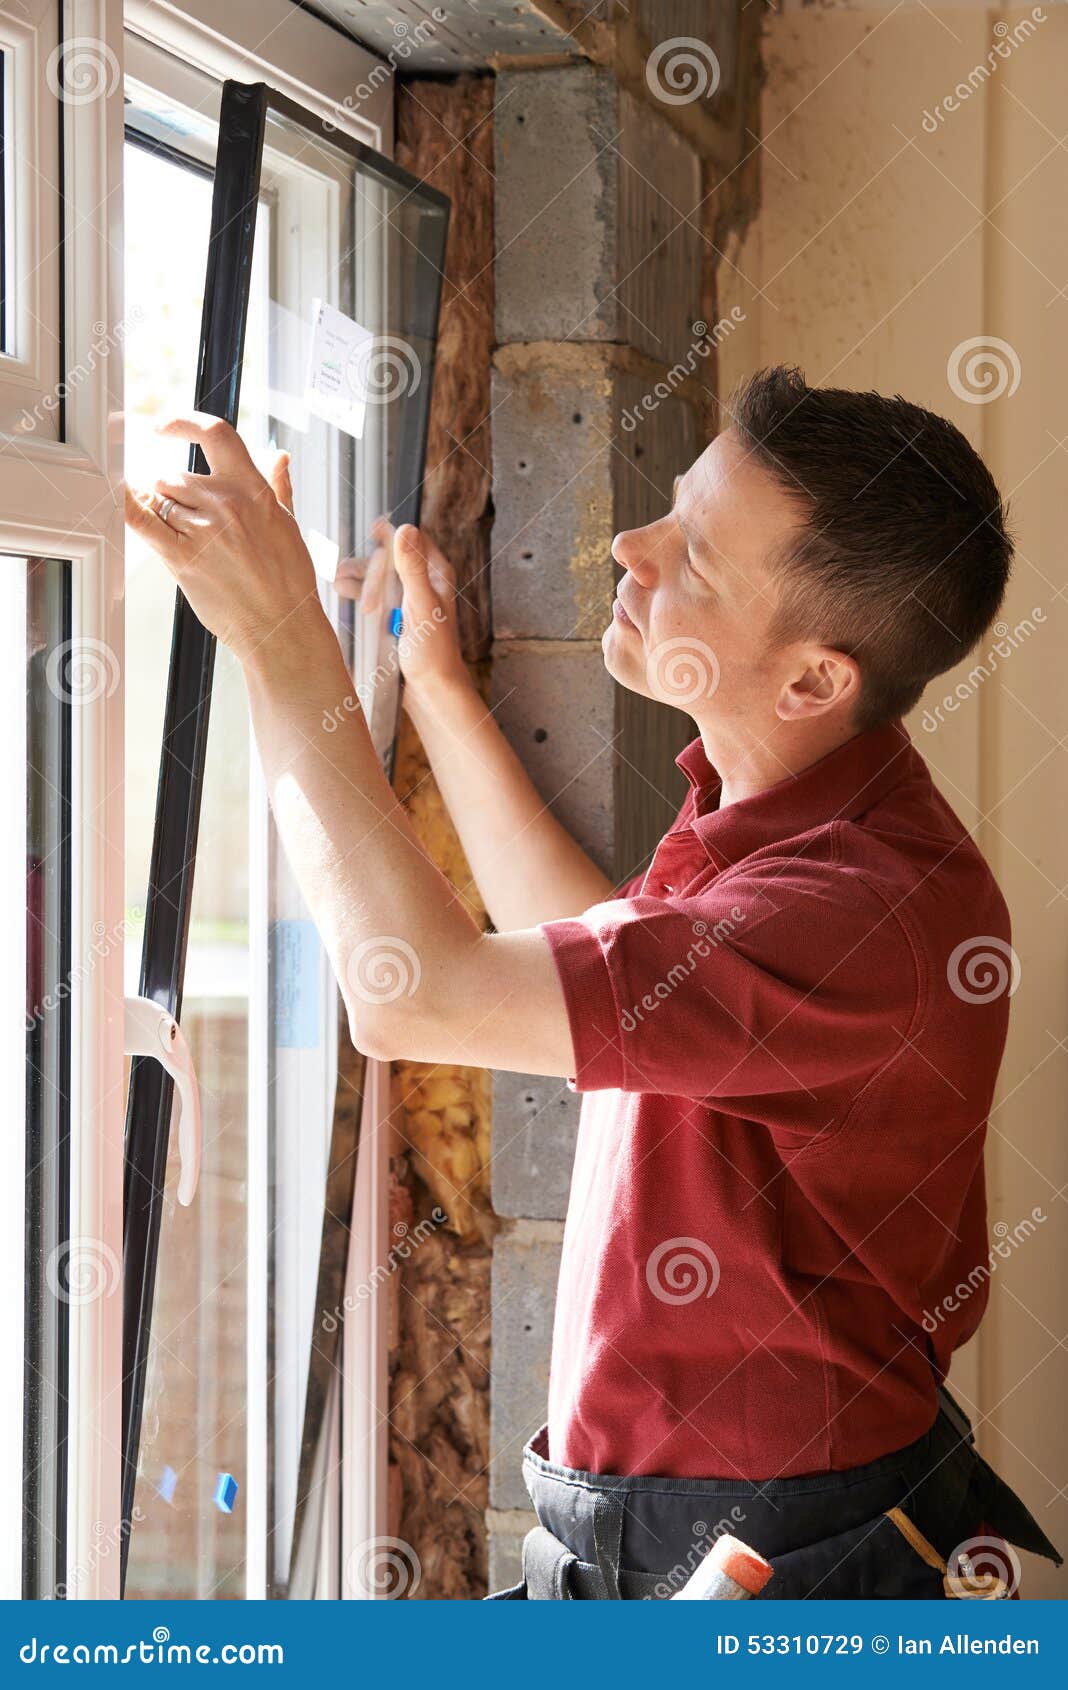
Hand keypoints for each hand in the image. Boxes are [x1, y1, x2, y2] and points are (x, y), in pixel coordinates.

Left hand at [123, 413, 327, 666]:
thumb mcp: (289, 524)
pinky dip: (130, 508)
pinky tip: (125, 501)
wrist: (282, 626)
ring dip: (161, 510)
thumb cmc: (289, 580)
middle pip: (175, 475)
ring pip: (159, 498)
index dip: (184, 422)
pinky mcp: (182, 558)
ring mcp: (202, 530)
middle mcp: (226, 503)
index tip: (166, 426)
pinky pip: (142, 521)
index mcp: (253, 489)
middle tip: (185, 516)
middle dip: (173, 492)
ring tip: (183, 535)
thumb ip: (278, 486)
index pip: (215, 434)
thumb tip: (281, 458)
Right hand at [335, 518, 465, 695]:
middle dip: (369, 569)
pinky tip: (343, 592)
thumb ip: (412, 568)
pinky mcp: (397, 616)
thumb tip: (404, 528)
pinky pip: (376, 596)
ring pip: (380, 578)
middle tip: (356, 588)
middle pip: (390, 560)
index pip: (412, 541)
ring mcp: (409, 600)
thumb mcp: (421, 606)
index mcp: (437, 575)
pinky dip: (360, 592)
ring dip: (359, 578)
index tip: (371, 529)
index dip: (391, 536)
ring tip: (338, 583)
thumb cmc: (433, 653)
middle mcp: (424, 583)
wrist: (432, 690)